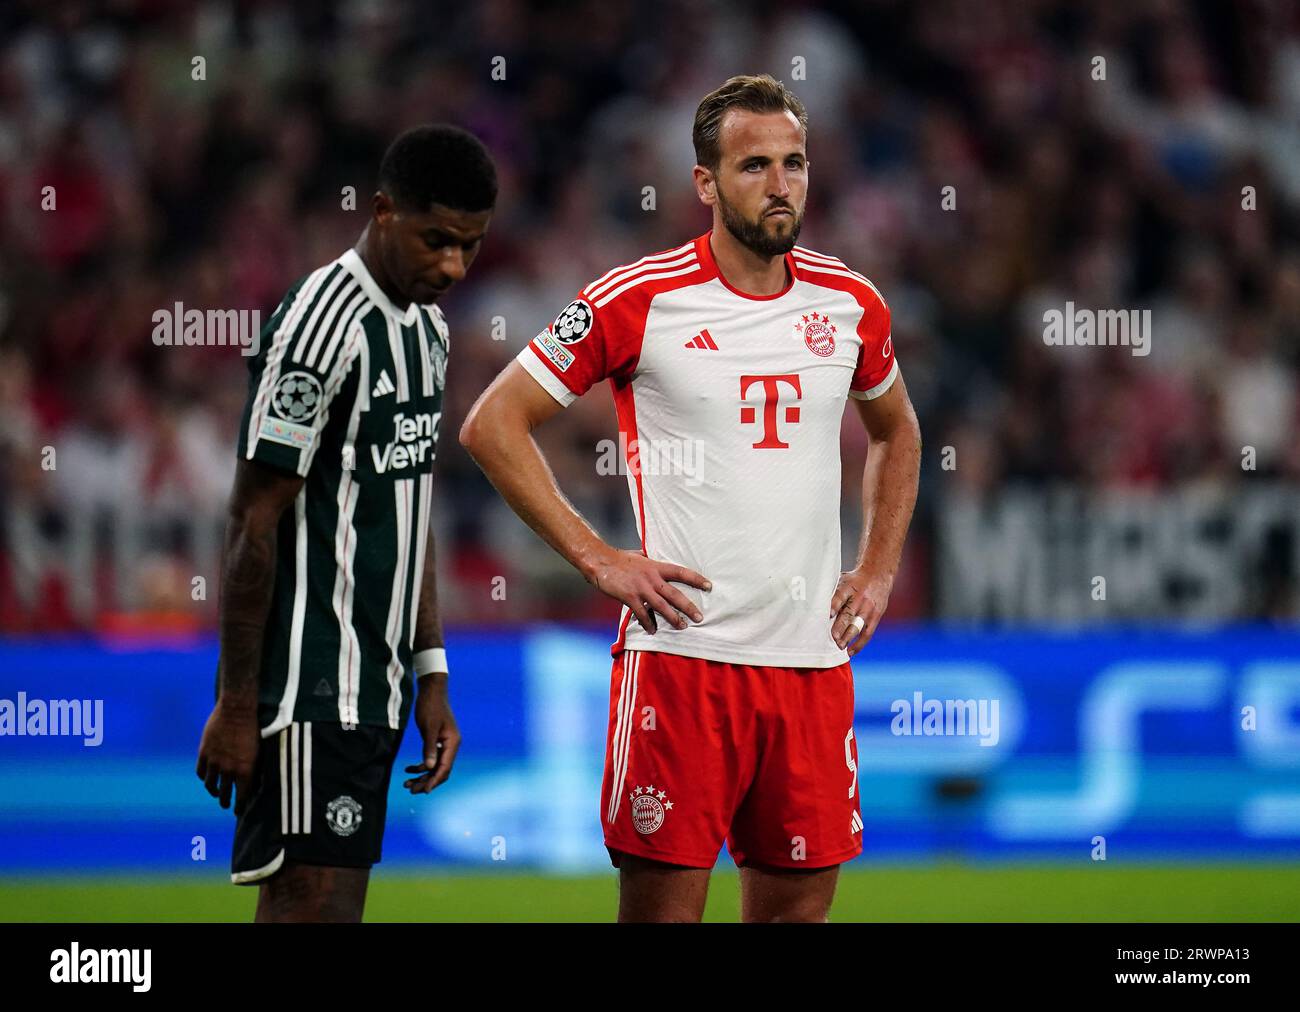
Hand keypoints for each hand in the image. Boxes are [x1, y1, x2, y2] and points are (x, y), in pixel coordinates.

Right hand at [196, 699, 258, 813]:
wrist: (237, 710)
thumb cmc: (254, 729)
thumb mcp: (259, 751)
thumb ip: (254, 768)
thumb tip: (253, 782)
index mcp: (246, 771)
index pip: (242, 797)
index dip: (240, 806)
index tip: (239, 812)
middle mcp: (229, 770)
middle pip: (225, 794)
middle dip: (226, 802)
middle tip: (226, 806)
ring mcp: (215, 762)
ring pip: (210, 785)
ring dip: (214, 792)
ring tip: (216, 794)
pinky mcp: (204, 753)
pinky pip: (201, 772)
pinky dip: (204, 778)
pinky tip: (208, 779)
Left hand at [403, 673, 460, 793]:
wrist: (431, 691)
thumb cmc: (430, 707)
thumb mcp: (429, 728)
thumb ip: (429, 748)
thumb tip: (428, 767)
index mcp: (452, 742)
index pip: (445, 767)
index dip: (434, 780)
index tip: (424, 791)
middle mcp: (451, 745)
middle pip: (440, 770)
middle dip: (426, 781)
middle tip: (410, 789)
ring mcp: (445, 744)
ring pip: (435, 766)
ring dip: (422, 776)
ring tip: (407, 783)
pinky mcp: (437, 741)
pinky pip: (431, 759)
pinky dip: (420, 766)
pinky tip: (408, 769)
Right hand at [584, 547, 710, 634]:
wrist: (600, 561)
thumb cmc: (619, 558)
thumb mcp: (639, 555)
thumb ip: (648, 559)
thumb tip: (650, 556)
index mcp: (656, 567)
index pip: (682, 572)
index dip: (696, 579)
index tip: (709, 586)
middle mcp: (652, 578)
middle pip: (675, 594)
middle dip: (689, 607)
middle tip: (699, 617)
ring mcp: (641, 589)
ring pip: (662, 607)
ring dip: (673, 618)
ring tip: (682, 626)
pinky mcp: (630, 598)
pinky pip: (642, 614)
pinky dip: (648, 623)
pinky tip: (653, 630)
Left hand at [828, 568, 892, 656]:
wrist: (878, 575)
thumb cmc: (854, 580)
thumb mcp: (842, 579)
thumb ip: (831, 592)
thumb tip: (812, 604)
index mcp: (849, 587)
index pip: (840, 597)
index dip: (833, 606)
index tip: (827, 615)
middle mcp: (860, 598)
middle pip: (849, 614)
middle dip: (840, 627)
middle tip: (832, 638)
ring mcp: (869, 608)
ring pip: (858, 625)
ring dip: (848, 637)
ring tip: (839, 647)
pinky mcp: (876, 616)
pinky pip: (868, 633)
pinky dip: (859, 644)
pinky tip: (851, 651)